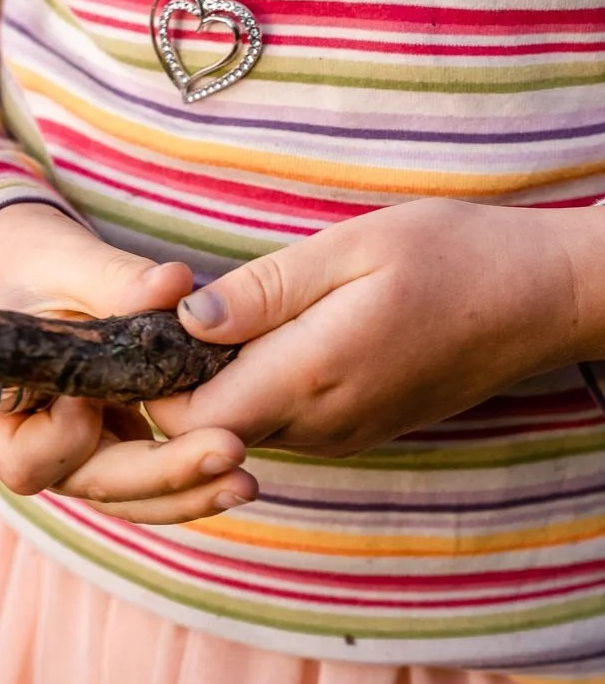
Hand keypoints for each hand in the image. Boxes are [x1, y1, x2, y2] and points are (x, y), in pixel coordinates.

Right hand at [0, 203, 257, 519]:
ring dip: (188, 491)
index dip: (69, 437)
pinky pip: (152, 478)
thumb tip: (173, 284)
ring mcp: (78, 452)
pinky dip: (192, 477)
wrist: (30, 266)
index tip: (99, 396)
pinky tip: (239, 472)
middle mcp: (34, 446)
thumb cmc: (29, 260)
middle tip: (231, 449)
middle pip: (94, 484)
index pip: (30, 460)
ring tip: (246, 481)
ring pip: (130, 495)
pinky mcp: (115, 443)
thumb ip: (113, 278)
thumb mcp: (63, 261)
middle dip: (163, 474)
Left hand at [148, 198, 595, 456]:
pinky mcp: (357, 430)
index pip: (190, 420)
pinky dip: (254, 388)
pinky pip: (280, 421)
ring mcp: (342, 435)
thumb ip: (263, 292)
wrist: (543, 301)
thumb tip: (186, 322)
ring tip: (211, 319)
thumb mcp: (351, 248)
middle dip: (173, 383)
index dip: (151, 381)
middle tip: (164, 315)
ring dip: (215, 384)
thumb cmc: (454, 257)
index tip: (141, 327)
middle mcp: (321, 425)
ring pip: (242, 427)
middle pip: (209, 430)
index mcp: (310, 378)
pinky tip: (263, 336)